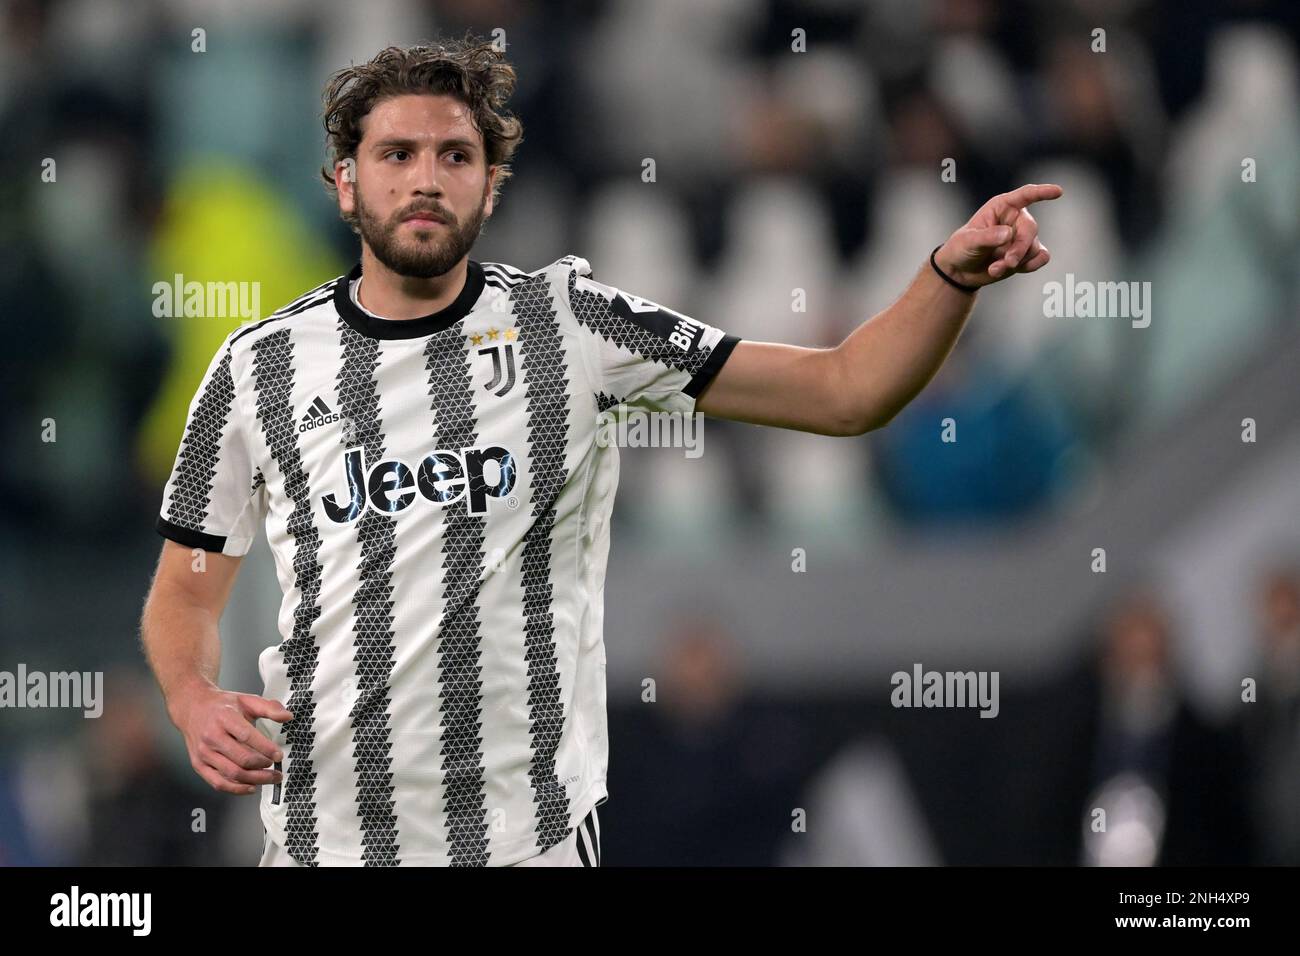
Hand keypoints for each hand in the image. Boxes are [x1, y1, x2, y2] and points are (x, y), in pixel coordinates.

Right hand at [171, 683, 292, 794]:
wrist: (192, 708)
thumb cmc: (222, 706)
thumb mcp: (247, 700)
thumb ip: (269, 707)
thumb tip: (288, 716)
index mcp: (224, 718)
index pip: (247, 736)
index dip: (265, 748)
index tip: (279, 755)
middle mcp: (212, 736)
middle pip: (241, 759)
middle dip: (263, 768)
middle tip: (277, 771)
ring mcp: (204, 753)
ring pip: (232, 773)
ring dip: (254, 780)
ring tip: (269, 779)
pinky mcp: (199, 765)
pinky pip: (218, 782)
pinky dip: (236, 789)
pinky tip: (251, 787)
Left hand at [934, 183, 1062, 287]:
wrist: (960, 271)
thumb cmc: (961, 248)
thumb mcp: (968, 241)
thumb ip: (987, 237)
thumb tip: (1009, 234)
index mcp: (1001, 207)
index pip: (1025, 195)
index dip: (1042, 192)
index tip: (1058, 191)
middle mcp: (1015, 219)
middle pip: (1030, 229)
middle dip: (1020, 248)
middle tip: (1008, 262)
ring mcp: (1022, 237)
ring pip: (1034, 247)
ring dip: (1017, 261)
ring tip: (994, 269)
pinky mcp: (1026, 255)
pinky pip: (1041, 257)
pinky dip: (1032, 265)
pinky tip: (1016, 269)